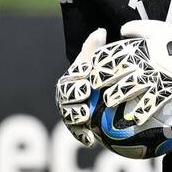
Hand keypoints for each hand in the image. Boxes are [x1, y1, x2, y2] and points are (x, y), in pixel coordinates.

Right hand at [55, 28, 105, 146]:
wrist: (105, 96)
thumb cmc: (100, 76)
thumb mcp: (99, 62)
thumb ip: (96, 49)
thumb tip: (101, 32)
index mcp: (71, 79)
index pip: (71, 78)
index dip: (77, 76)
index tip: (87, 77)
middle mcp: (67, 97)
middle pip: (66, 97)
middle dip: (74, 96)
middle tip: (86, 95)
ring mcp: (71, 113)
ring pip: (68, 115)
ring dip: (75, 116)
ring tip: (86, 116)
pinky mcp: (78, 128)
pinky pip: (77, 133)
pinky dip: (82, 136)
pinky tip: (91, 140)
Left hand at [88, 19, 171, 124]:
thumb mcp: (154, 27)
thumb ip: (135, 28)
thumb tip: (122, 30)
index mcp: (137, 47)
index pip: (111, 54)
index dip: (98, 62)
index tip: (91, 68)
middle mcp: (140, 62)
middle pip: (114, 73)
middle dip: (102, 81)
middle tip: (94, 88)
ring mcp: (152, 76)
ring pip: (128, 89)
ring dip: (117, 97)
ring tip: (109, 103)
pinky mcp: (164, 88)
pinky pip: (150, 103)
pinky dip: (142, 112)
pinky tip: (135, 120)